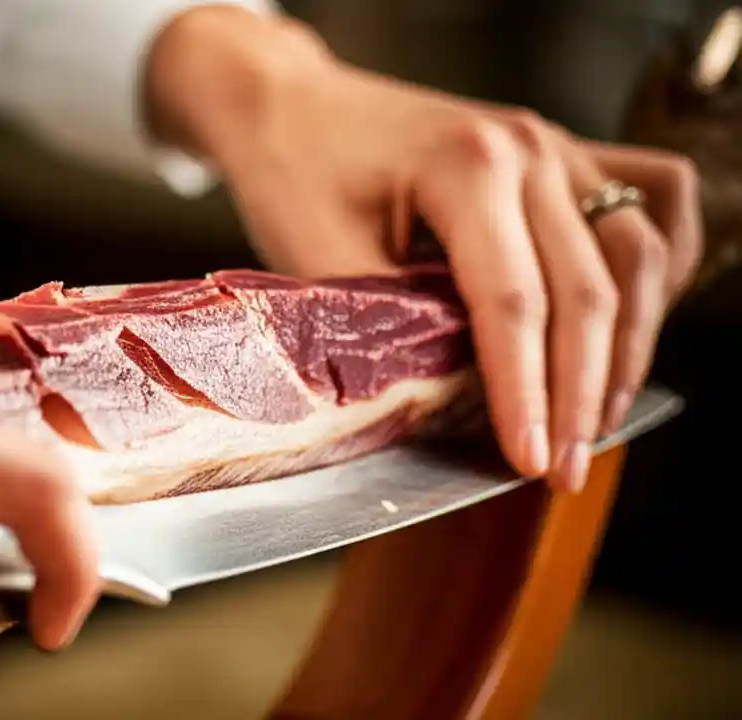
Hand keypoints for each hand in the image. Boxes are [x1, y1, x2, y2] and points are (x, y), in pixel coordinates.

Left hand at [146, 7, 702, 492]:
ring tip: (595, 419)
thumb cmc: (293, 172)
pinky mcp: (562, 155)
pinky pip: (654, 198)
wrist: (290, 106)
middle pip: (588, 289)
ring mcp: (555, 146)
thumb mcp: (317, 256)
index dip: (526, 392)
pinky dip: (657, 265)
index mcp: (465, 167)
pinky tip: (631, 322)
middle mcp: (528, 150)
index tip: (529, 460)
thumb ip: (383, 327)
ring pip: (638, 252)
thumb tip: (442, 404)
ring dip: (630, 344)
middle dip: (583, 393)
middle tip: (566, 468)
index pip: (513, 303)